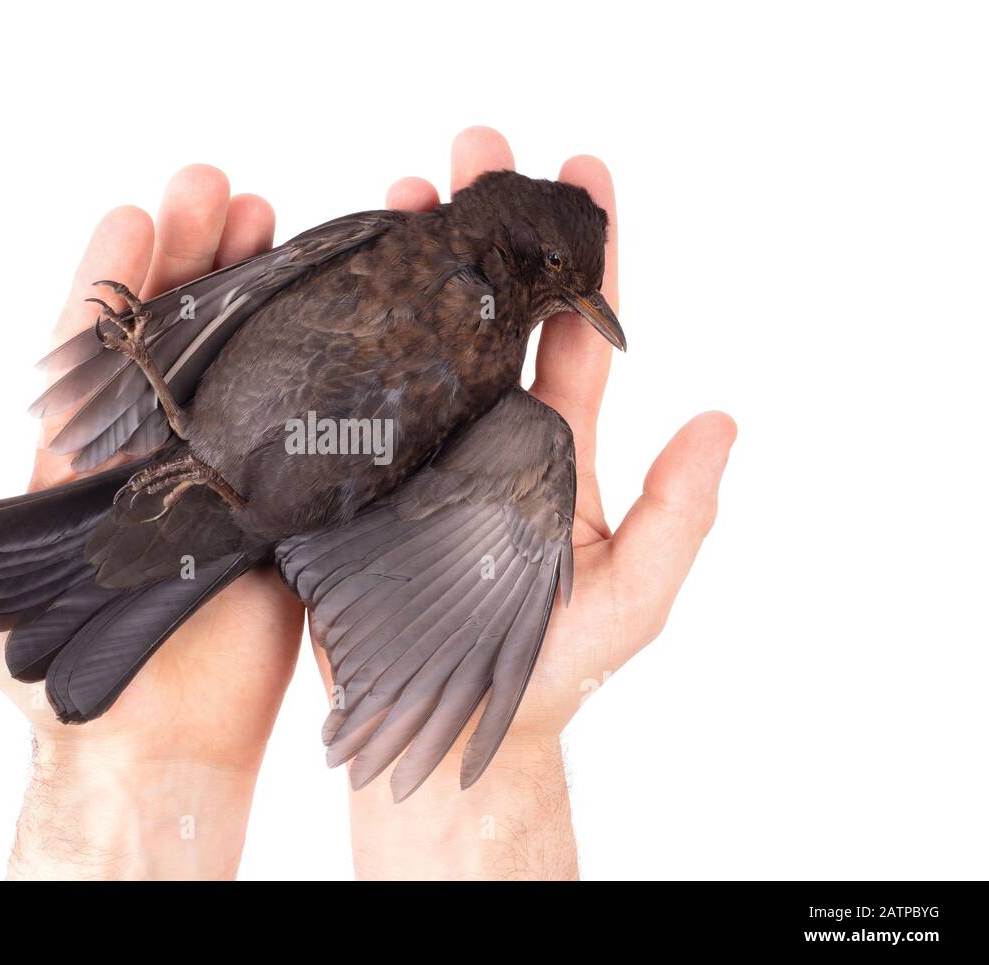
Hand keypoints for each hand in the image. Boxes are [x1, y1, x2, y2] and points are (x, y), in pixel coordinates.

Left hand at [0, 166, 304, 877]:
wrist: (147, 741)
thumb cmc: (48, 674)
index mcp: (90, 454)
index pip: (103, 346)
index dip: (118, 277)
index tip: (138, 213)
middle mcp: (161, 450)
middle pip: (180, 336)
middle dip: (197, 257)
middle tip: (221, 190)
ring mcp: (228, 473)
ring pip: (245, 363)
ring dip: (258, 291)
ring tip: (276, 222)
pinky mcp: (284, 508)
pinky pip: (304, 427)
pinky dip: (319, 365)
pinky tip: (335, 311)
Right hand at [324, 127, 736, 878]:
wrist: (452, 723)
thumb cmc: (551, 668)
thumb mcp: (635, 595)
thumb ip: (677, 515)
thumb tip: (724, 420)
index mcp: (557, 443)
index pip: (575, 333)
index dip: (584, 258)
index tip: (584, 179)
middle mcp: (490, 429)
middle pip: (492, 310)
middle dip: (486, 228)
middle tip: (476, 149)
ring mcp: (423, 447)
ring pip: (419, 336)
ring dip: (409, 263)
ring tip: (399, 193)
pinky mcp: (364, 475)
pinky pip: (354, 394)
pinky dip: (342, 336)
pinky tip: (331, 284)